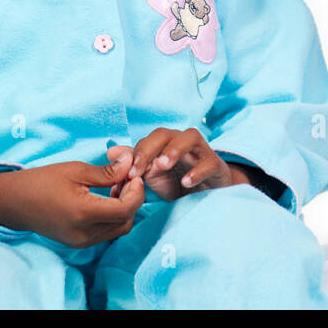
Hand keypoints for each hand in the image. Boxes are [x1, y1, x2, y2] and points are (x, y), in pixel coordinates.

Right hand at [0, 146, 144, 247]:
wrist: (14, 202)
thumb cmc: (42, 181)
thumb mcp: (76, 170)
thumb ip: (107, 171)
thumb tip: (131, 162)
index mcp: (83, 213)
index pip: (125, 209)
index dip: (136, 192)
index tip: (132, 174)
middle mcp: (84, 233)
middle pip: (126, 222)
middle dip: (133, 200)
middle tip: (127, 178)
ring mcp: (81, 241)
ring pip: (118, 229)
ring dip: (124, 209)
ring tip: (116, 187)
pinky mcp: (78, 242)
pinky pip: (106, 232)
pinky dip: (113, 216)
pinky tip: (105, 198)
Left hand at [127, 127, 241, 200]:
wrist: (208, 194)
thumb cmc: (177, 181)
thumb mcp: (152, 176)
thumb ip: (134, 164)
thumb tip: (110, 152)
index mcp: (165, 144)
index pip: (147, 140)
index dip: (136, 155)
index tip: (126, 177)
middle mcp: (182, 142)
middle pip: (165, 133)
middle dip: (149, 149)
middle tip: (139, 171)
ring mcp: (202, 151)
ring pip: (190, 137)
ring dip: (174, 149)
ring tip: (162, 166)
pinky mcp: (217, 165)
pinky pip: (209, 162)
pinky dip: (197, 171)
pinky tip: (185, 182)